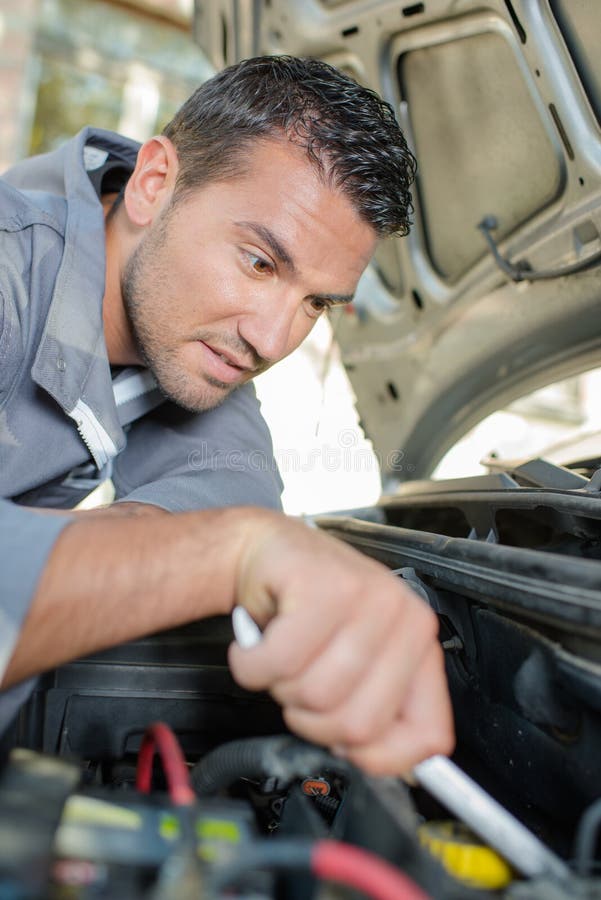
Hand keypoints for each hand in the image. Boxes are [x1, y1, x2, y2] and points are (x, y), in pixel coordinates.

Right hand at [228, 516, 453, 775]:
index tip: (347, 746)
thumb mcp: (356, 664)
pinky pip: (279, 662)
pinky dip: (252, 664)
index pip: (428, 734)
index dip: (380, 758)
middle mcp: (404, 617)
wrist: (268, 552)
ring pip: (315, 694)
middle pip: (357, 724)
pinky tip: (257, 643)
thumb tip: (379, 763)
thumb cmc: (308, 612)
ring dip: (279, 686)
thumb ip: (375, 711)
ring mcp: (367, 597)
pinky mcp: (322, 586)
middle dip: (311, 718)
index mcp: (420, 644)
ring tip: (281, 655)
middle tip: (299, 684)